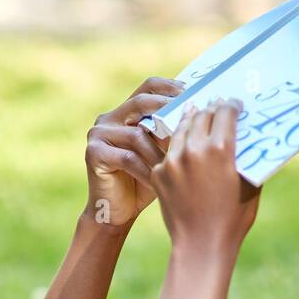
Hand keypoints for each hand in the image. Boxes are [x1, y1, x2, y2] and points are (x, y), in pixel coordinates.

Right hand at [83, 77, 184, 231]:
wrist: (118, 212)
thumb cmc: (145, 183)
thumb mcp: (162, 153)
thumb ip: (172, 133)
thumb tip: (204, 115)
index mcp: (126, 112)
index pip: (149, 87)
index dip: (172, 87)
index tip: (195, 94)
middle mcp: (109, 118)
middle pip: (142, 102)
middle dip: (168, 111)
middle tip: (190, 123)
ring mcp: (98, 134)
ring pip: (138, 135)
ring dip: (159, 153)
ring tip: (176, 168)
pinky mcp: (94, 153)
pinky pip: (127, 157)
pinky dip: (146, 171)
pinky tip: (159, 182)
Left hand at [150, 98, 260, 260]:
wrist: (201, 245)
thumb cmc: (234, 218)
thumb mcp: (250, 185)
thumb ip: (245, 158)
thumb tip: (247, 140)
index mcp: (220, 149)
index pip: (225, 112)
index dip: (231, 105)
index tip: (234, 104)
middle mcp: (194, 149)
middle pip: (202, 115)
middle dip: (211, 108)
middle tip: (215, 105)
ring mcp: (173, 161)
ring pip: (181, 128)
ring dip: (191, 119)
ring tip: (195, 114)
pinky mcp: (159, 173)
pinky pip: (169, 152)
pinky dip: (178, 146)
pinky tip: (182, 144)